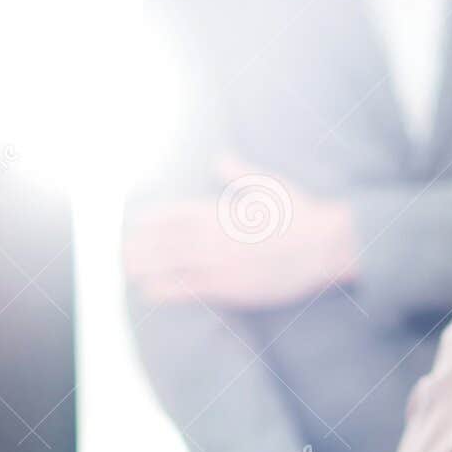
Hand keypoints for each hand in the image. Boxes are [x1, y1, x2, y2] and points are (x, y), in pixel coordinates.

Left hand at [123, 157, 357, 308]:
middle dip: (142, 245)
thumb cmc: (303, 215)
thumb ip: (240, 174)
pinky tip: (148, 293)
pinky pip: (189, 290)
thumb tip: (219, 158)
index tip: (137, 224)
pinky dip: (164, 290)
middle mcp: (214, 236)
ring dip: (145, 267)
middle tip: (123, 250)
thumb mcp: (271, 186)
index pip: (174, 214)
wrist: (328, 246)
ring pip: (169, 265)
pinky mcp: (231, 287)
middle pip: (165, 240)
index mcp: (221, 211)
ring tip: (127, 270)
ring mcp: (220, 263)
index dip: (152, 220)